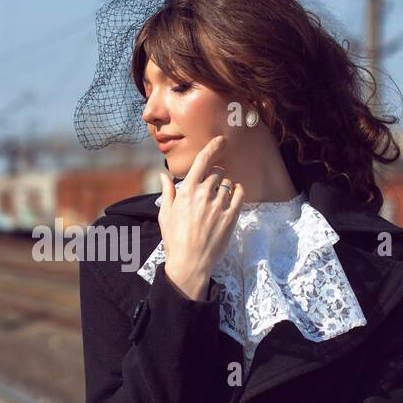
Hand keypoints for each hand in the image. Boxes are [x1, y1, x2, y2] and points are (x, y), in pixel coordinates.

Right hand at [158, 136, 244, 299]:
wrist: (190, 263)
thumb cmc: (174, 239)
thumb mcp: (165, 214)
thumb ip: (168, 191)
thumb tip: (163, 175)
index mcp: (187, 191)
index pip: (202, 161)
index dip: (213, 147)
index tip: (221, 140)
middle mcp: (204, 194)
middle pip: (217, 172)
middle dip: (216, 174)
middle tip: (213, 185)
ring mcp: (219, 205)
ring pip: (229, 183)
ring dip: (225, 186)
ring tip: (218, 198)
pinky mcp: (231, 217)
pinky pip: (240, 195)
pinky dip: (238, 192)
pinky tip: (232, 197)